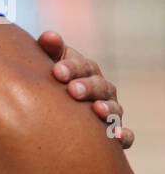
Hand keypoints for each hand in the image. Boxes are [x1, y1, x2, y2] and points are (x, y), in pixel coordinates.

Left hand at [38, 31, 132, 147]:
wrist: (49, 114)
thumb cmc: (49, 84)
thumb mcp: (48, 66)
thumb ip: (49, 51)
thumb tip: (48, 37)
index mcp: (85, 72)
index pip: (82, 66)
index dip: (71, 67)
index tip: (57, 71)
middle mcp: (100, 89)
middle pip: (99, 86)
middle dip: (88, 87)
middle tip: (73, 90)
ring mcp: (108, 110)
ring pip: (114, 108)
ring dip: (107, 108)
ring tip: (97, 110)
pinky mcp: (112, 132)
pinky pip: (123, 134)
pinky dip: (124, 135)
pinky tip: (118, 137)